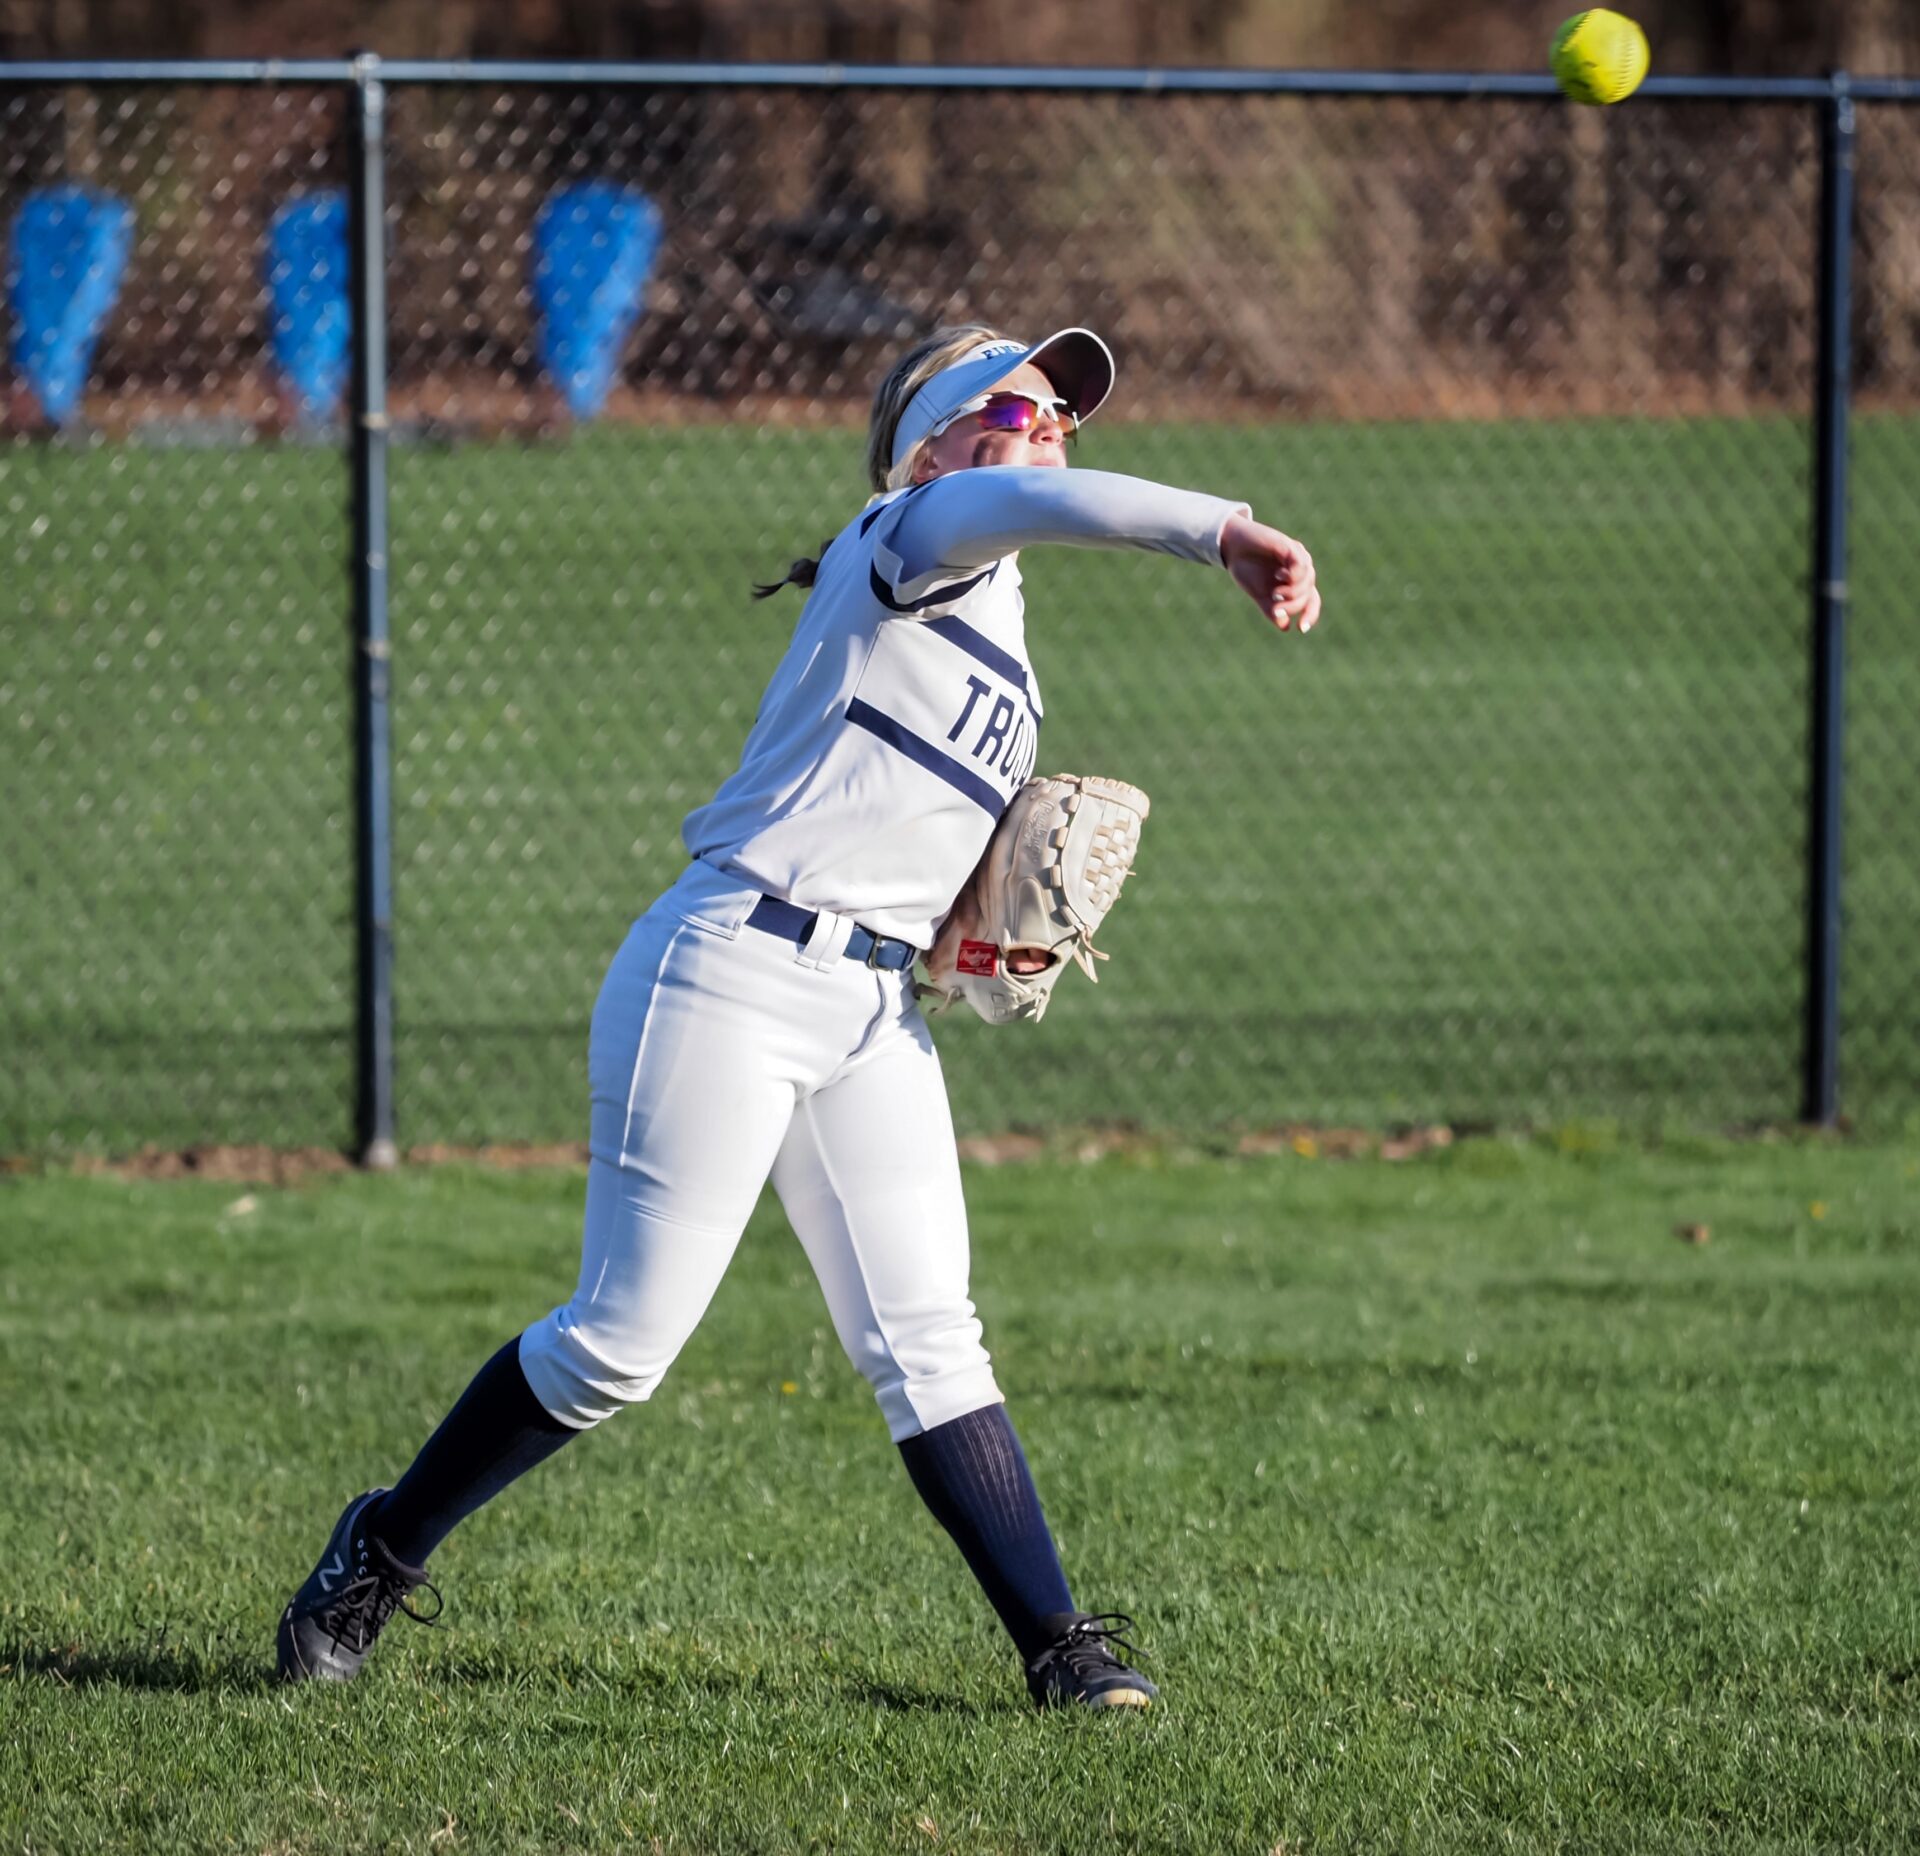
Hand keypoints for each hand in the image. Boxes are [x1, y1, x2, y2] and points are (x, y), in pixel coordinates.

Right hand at [1220, 513, 1319, 632]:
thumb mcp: (1259, 594)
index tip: (1301, 628)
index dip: (1310, 615)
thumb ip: (1272, 609)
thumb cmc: (1245, 568)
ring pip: (1307, 582)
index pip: (1311, 600)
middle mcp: (1301, 569)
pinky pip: (1301, 565)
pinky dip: (1293, 576)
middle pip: (1308, 594)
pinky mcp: (1290, 547)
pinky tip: (1279, 576)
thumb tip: (1285, 627)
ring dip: (1293, 593)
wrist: (1231, 545)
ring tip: (1275, 594)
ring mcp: (1297, 557)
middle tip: (1275, 610)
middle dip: (1293, 606)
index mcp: (1295, 581)